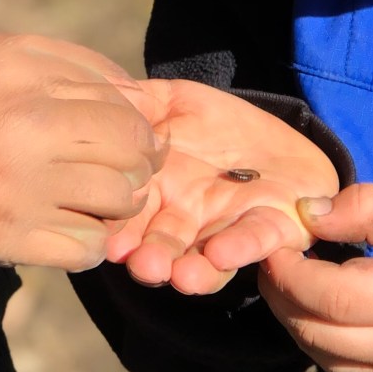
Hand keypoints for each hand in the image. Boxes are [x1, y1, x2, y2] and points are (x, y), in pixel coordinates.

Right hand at [0, 34, 162, 268]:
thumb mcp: (1, 54)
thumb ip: (76, 65)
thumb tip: (141, 97)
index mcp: (27, 77)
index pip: (124, 110)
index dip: (141, 129)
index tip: (133, 140)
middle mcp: (27, 129)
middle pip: (130, 155)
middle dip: (139, 166)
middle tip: (124, 171)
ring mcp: (18, 187)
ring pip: (116, 203)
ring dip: (117, 205)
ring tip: (96, 200)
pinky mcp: (6, 235)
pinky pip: (84, 250)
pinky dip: (89, 244)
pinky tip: (71, 227)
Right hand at [103, 80, 340, 292]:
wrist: (280, 143)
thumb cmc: (217, 126)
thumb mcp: (173, 102)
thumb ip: (135, 101)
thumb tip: (93, 95)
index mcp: (154, 191)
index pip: (127, 215)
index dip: (115, 230)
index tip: (105, 242)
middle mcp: (185, 221)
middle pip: (161, 247)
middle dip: (150, 259)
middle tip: (143, 265)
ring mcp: (226, 230)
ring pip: (206, 258)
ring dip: (193, 271)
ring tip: (181, 276)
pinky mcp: (274, 231)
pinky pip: (255, 241)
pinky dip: (239, 249)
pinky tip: (222, 253)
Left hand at [258, 184, 372, 371]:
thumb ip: (371, 205)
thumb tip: (306, 213)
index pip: (333, 296)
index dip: (291, 270)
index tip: (277, 240)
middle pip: (315, 329)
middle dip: (281, 291)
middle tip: (273, 256)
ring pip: (318, 353)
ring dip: (293, 314)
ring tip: (293, 276)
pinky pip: (337, 366)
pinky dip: (316, 335)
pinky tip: (320, 304)